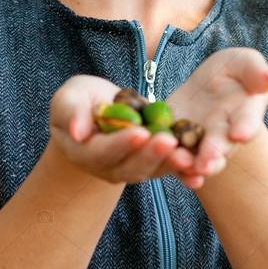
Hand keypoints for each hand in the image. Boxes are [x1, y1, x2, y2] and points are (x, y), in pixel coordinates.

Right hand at [49, 75, 209, 188]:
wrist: (98, 111)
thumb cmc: (80, 100)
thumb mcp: (69, 97)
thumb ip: (70, 111)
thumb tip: (76, 132)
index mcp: (84, 153)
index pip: (102, 152)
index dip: (121, 144)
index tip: (139, 132)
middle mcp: (108, 168)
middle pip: (130, 167)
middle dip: (151, 154)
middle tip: (169, 140)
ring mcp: (131, 169)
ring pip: (151, 170)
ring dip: (170, 164)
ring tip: (187, 154)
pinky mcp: (152, 164)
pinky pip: (167, 168)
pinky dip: (183, 170)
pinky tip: (198, 170)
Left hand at [166, 48, 267, 178]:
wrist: (208, 86)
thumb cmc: (233, 73)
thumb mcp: (243, 62)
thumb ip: (255, 70)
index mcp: (244, 115)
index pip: (247, 122)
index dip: (245, 128)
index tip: (240, 134)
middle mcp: (224, 136)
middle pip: (220, 149)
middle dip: (213, 155)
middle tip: (205, 162)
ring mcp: (199, 143)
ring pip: (197, 160)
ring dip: (189, 164)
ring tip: (182, 164)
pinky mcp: (176, 143)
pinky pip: (174, 159)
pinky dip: (171, 166)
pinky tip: (167, 166)